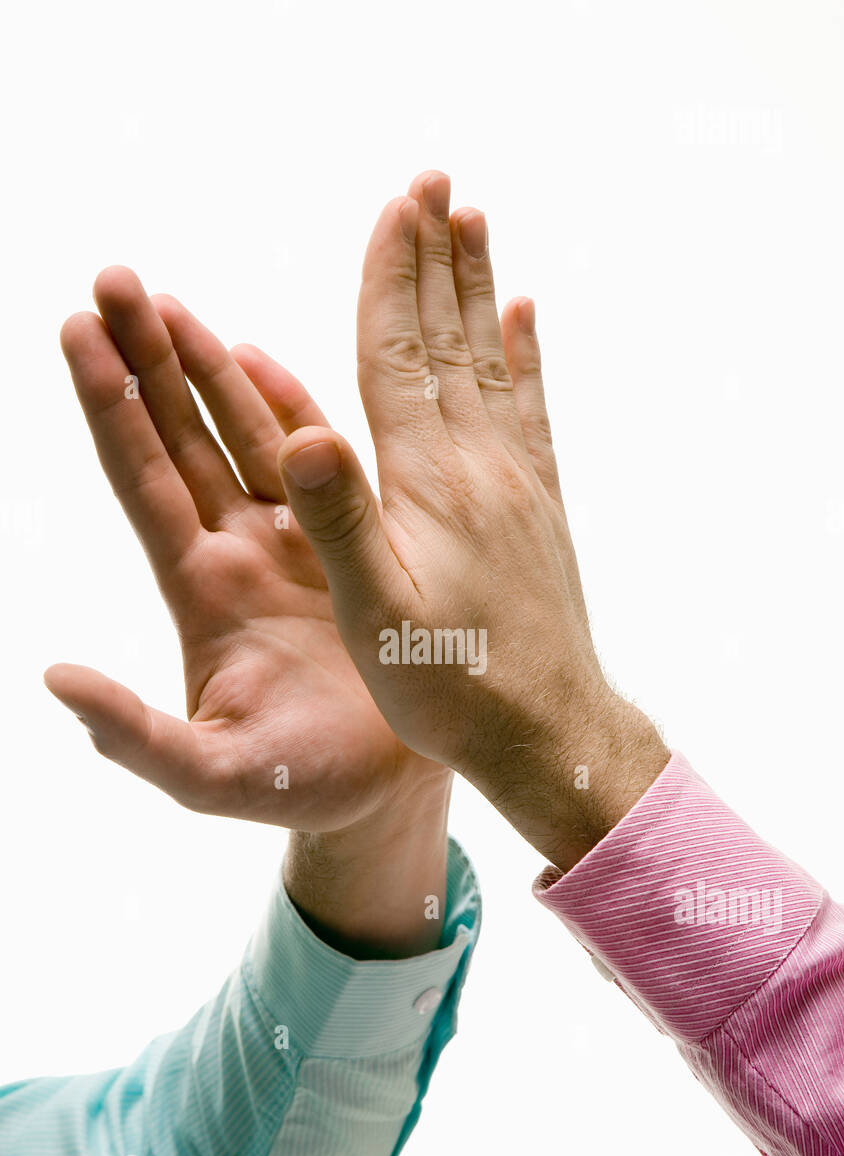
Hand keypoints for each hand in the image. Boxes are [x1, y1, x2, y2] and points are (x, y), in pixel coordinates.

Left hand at [48, 268, 449, 841]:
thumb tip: (55, 680)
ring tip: (167, 298)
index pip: (142, 481)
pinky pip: (312, 459)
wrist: (388, 789)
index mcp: (202, 592)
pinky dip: (286, 403)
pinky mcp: (352, 545)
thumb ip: (133, 736)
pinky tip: (258, 355)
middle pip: (178, 437)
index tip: (75, 328)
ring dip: (203, 365)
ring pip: (238, 435)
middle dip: (143, 358)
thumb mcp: (209, 774)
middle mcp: (238, 553)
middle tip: (110, 278)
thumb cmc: (301, 786)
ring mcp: (295, 544)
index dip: (109, 405)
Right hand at [278, 173, 668, 869]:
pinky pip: (532, 412)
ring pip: (491, 363)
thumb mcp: (378, 618)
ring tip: (475, 224)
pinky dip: (525, 357)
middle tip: (437, 183)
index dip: (392, 278)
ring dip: (478, 289)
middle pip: (449, 339)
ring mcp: (518, 484)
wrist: (550, 733)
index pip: (400, 356)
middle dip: (435, 257)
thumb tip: (303, 432)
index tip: (396, 206)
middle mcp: (479, 466)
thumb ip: (341, 524)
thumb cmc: (452, 688)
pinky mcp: (540, 509)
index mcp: (428, 483)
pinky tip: (524, 321)